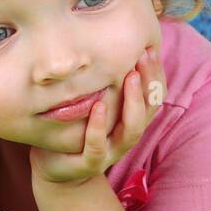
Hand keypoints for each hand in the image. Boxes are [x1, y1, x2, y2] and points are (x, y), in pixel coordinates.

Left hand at [29, 44, 166, 185]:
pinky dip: (98, 127)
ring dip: (132, 102)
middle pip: (149, 109)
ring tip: (128, 77)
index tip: (150, 48)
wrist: (55, 169)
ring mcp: (111, 152)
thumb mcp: (92, 101)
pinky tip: (98, 107)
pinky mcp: (90, 164)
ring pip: (131, 129)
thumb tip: (108, 41)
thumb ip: (103, 81)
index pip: (153, 95)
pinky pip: (98, 147)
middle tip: (143, 56)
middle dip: (149, 81)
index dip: (155, 74)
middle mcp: (126, 135)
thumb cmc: (75, 128)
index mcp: (131, 120)